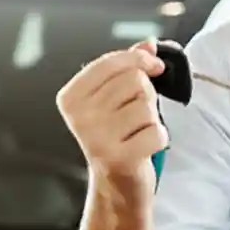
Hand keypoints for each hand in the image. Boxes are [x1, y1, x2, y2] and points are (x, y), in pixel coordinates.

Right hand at [55, 39, 168, 187]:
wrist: (116, 185)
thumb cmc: (117, 136)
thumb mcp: (115, 98)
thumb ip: (129, 67)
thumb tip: (148, 43)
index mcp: (71, 97)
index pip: (112, 61)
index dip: (140, 58)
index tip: (154, 65)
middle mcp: (79, 117)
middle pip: (134, 80)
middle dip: (145, 94)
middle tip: (135, 115)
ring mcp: (97, 138)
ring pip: (147, 105)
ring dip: (151, 118)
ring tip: (137, 132)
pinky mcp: (119, 158)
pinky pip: (157, 131)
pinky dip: (159, 138)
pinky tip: (144, 148)